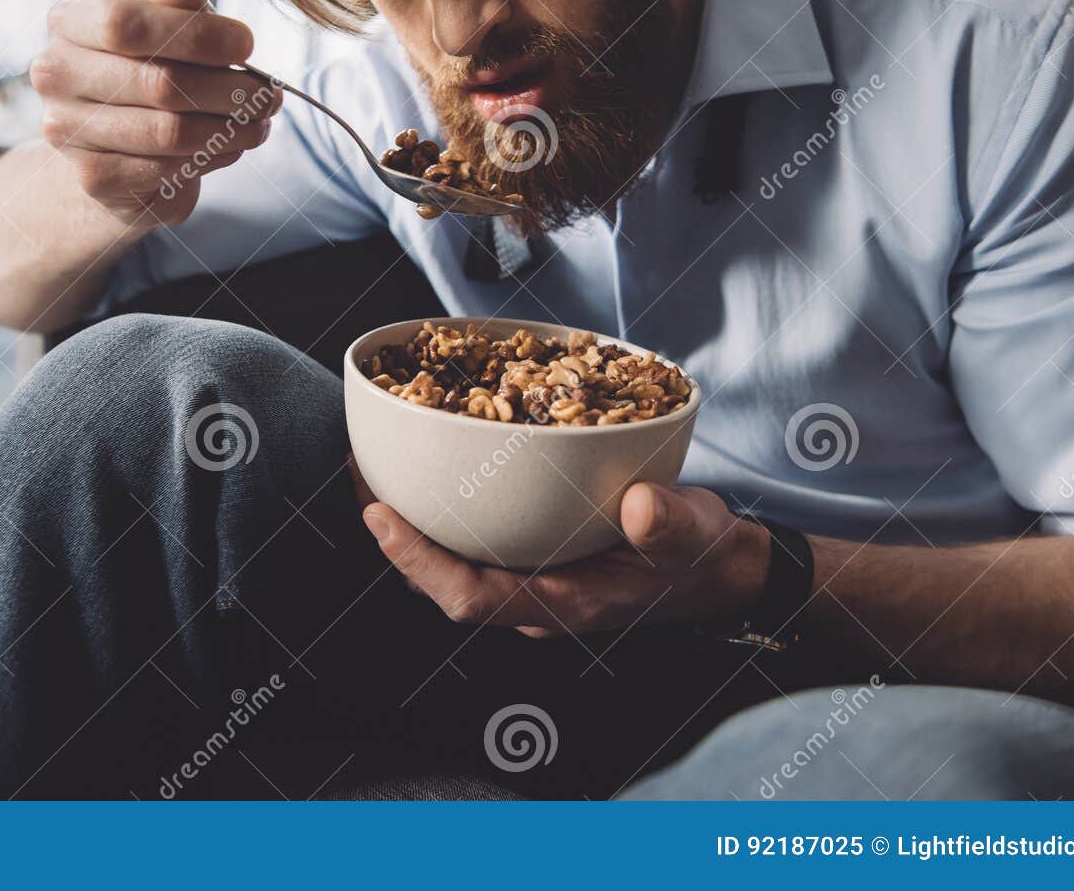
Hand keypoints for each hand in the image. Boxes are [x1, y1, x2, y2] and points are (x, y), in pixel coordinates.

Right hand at [30, 0, 281, 227]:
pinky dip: (211, 158)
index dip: (197, 35)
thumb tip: (194, 3)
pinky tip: (229, 147)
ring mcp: (67, 130)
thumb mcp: (162, 28)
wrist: (110, 145)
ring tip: (259, 123)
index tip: (248, 44)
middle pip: (159, 83)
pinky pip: (167, 169)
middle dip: (230, 90)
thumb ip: (177, 7)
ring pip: (170, 132)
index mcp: (70, 22)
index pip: (127, 25)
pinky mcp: (92, 178)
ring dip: (230, 129)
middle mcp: (55, 74)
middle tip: (269, 95)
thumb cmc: (144, 71)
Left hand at [356, 473, 768, 637]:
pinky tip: (424, 471)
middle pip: (440, 582)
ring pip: (447, 564)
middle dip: (391, 539)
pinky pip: (468, 544)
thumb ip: (671, 524)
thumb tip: (641, 508)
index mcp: (562, 603)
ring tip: (372, 470)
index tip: (379, 518)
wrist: (715, 566)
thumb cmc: (700, 553)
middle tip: (358, 477)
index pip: (470, 598)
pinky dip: (438, 512)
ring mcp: (527, 581)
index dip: (418, 562)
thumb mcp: (696, 534)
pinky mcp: (529, 557)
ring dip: (407, 525)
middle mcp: (532, 599)